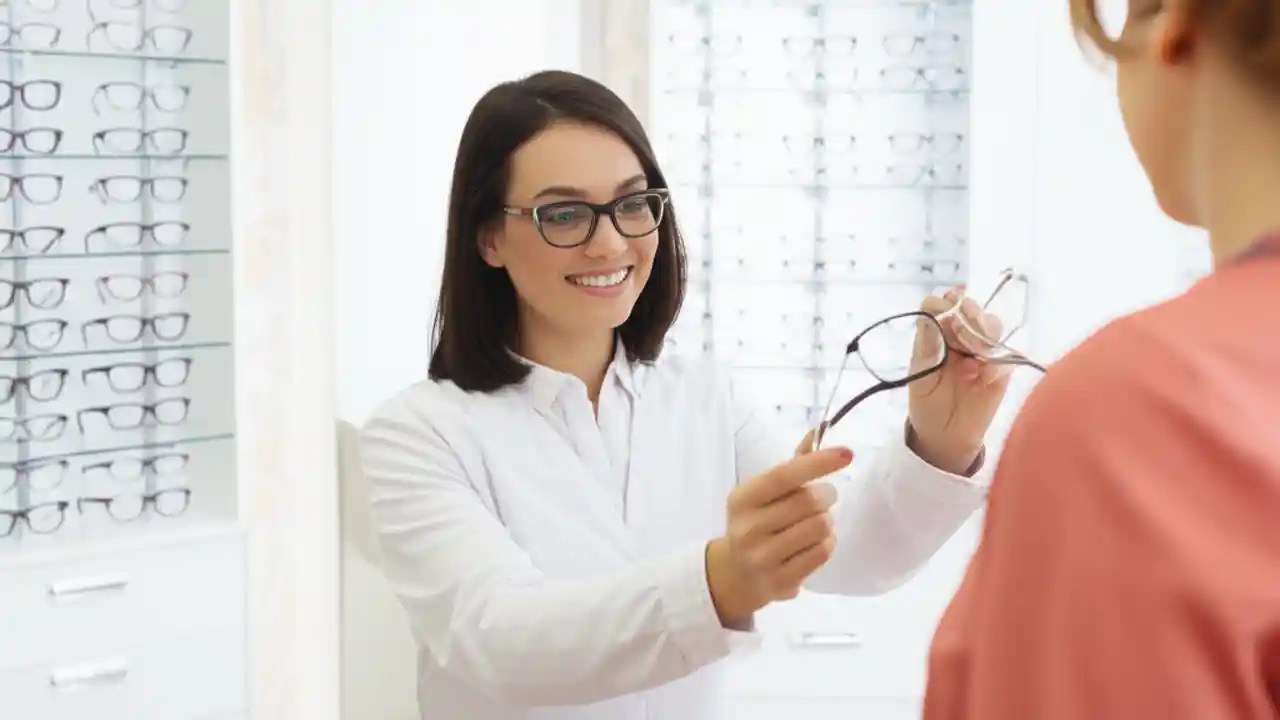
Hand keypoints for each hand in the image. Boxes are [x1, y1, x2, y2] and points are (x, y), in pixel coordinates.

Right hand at [706, 445, 852, 625]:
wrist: (736, 573)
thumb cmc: (758, 522)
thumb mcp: (764, 493)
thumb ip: (793, 464)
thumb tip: (819, 431)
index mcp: (742, 498)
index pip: (784, 475)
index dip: (817, 462)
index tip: (847, 453)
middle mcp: (748, 528)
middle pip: (809, 501)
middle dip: (827, 495)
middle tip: (825, 497)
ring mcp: (762, 557)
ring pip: (820, 527)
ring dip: (828, 521)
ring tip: (817, 522)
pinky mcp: (780, 581)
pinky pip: (822, 553)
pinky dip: (828, 542)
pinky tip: (816, 542)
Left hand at [906, 287, 1012, 474]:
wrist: (946, 437)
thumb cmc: (927, 403)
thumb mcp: (920, 375)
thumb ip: (927, 346)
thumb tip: (932, 316)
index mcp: (937, 334)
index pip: (942, 305)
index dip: (944, 304)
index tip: (943, 313)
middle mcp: (961, 337)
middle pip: (970, 308)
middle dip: (968, 311)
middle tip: (961, 329)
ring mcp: (983, 351)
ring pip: (992, 325)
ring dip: (982, 332)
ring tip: (970, 357)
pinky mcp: (1001, 369)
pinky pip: (1005, 354)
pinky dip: (995, 360)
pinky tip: (982, 377)